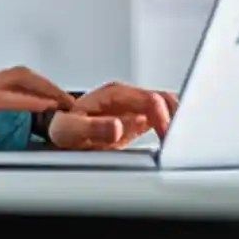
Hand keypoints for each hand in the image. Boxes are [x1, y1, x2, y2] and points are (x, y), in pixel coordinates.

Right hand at [0, 66, 75, 161]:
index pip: (9, 80)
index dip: (35, 87)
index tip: (54, 101)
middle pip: (20, 73)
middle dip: (48, 84)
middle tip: (69, 101)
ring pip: (17, 80)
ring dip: (46, 90)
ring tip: (66, 104)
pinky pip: (6, 98)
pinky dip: (30, 100)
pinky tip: (45, 108)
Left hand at [48, 82, 178, 149]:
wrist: (60, 132)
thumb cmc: (64, 129)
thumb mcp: (70, 130)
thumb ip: (94, 128)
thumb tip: (118, 126)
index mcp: (115, 94)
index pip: (151, 99)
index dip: (163, 118)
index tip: (166, 137)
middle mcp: (128, 98)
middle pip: (166, 100)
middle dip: (177, 119)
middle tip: (177, 143)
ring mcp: (135, 107)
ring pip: (169, 107)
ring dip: (178, 122)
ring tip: (178, 144)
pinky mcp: (140, 120)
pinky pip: (164, 118)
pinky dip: (173, 128)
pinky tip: (173, 143)